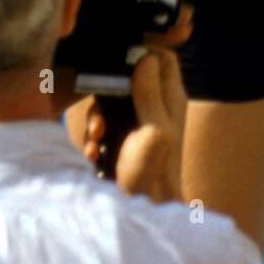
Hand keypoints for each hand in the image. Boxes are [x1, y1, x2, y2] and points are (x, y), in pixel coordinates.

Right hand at [82, 5, 193, 202]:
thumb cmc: (153, 175)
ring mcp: (135, 123)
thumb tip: (145, 57)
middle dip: (108, 89)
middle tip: (104, 110)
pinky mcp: (118, 139)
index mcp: (170, 99)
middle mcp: (155, 107)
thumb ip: (151, 94)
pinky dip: (93, 136)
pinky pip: (99, 124)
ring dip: (97, 116)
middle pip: (128, 75)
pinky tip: (95, 153)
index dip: (143, 51)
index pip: (162, 57)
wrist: (140, 212)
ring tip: (98, 137)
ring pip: (108, 100)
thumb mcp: (154, 132)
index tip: (120, 60)